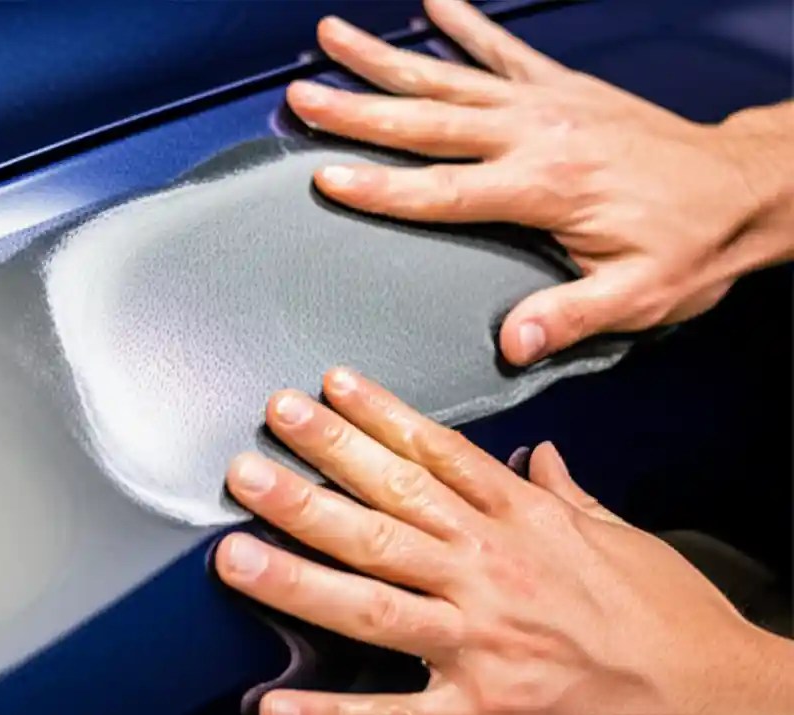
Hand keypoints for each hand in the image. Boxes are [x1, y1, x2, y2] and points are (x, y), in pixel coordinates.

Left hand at [215, 367, 793, 714]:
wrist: (718, 696)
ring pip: (373, 595)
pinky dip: (332, 713)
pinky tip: (275, 705)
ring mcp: (481, 642)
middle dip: (314, 477)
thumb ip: (565, 493)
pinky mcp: (484, 712)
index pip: (436, 456)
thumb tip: (540, 456)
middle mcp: (492, 572)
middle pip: (387, 512)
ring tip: (235, 548)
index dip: (377, 417)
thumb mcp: (619, 535)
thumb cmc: (668, 616)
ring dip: (297, 570)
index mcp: (523, 522)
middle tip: (256, 448)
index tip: (328, 385)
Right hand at [286, 0, 793, 364]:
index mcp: (543, 188)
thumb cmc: (691, 245)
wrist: (748, 188)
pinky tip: (433, 1)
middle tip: (301, 96)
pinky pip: (504, 49)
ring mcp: (547, 103)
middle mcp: (536, 135)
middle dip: (357, 109)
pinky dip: (466, 24)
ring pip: (449, 76)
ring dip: (386, 57)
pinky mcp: (563, 86)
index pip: (440, 190)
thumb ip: (570, 317)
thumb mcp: (640, 298)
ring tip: (333, 35)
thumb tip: (511, 345)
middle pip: (427, 120)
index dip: (378, 186)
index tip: (324, 174)